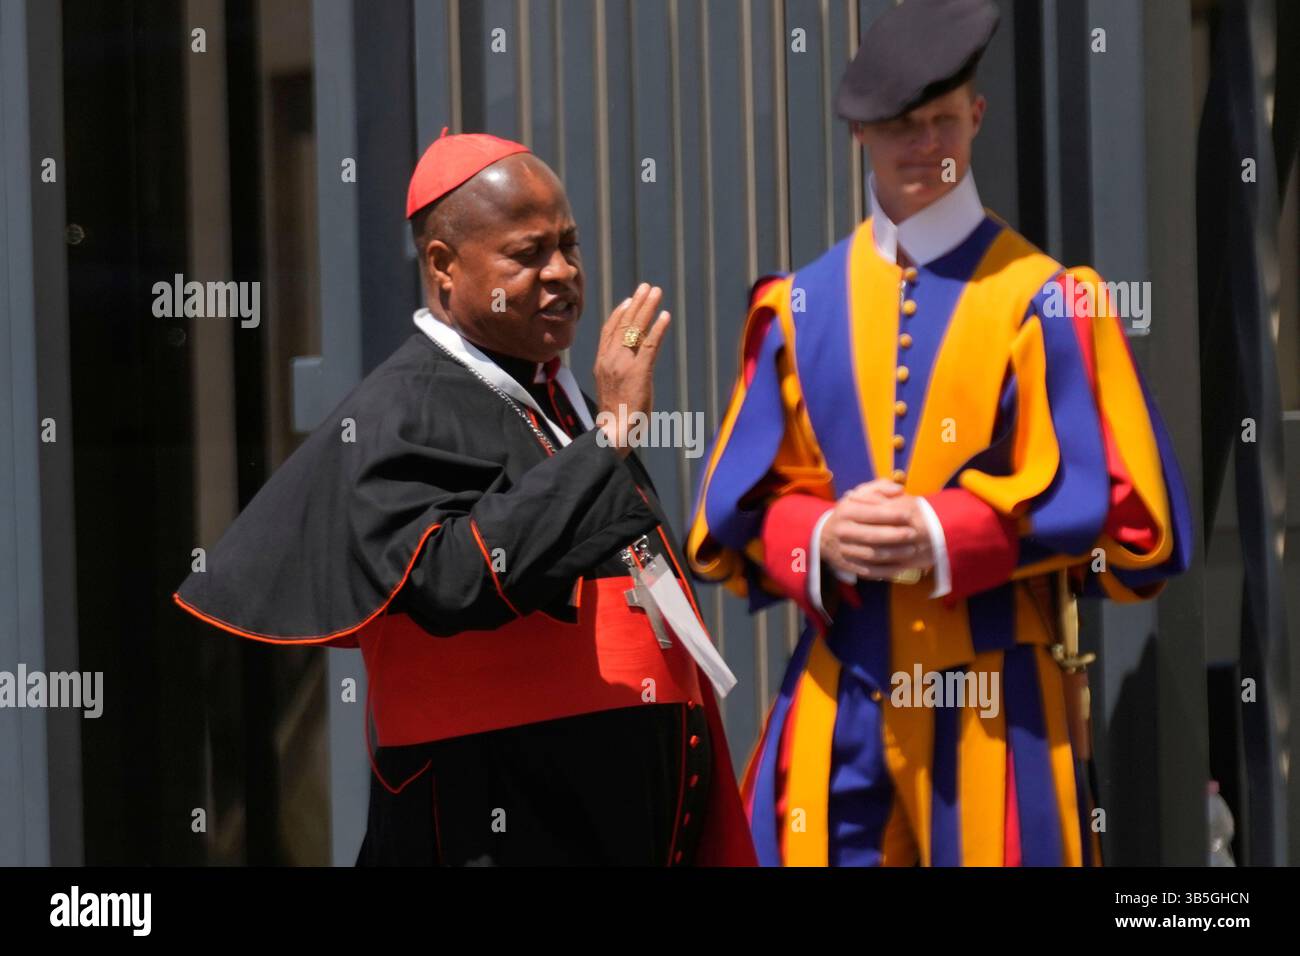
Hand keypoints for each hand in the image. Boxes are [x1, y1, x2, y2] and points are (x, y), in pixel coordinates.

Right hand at [593, 283, 670, 455]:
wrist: (612, 433)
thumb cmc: (615, 416)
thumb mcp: (611, 388)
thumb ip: (616, 372)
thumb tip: (628, 366)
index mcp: (601, 362)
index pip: (609, 330)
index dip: (619, 313)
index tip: (629, 299)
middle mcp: (609, 359)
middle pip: (623, 323)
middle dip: (637, 303)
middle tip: (647, 287)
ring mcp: (623, 364)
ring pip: (636, 329)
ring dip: (648, 308)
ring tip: (656, 293)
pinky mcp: (639, 372)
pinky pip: (650, 345)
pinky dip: (658, 329)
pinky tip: (665, 316)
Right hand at [818, 479, 934, 579]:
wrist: (825, 535)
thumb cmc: (851, 512)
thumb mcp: (860, 495)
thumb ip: (880, 488)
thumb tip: (898, 490)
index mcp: (846, 511)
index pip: (870, 513)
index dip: (890, 514)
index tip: (908, 515)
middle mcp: (843, 531)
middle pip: (872, 535)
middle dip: (895, 535)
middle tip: (913, 534)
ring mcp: (844, 550)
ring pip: (872, 555)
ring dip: (894, 554)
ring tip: (911, 549)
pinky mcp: (847, 565)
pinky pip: (868, 570)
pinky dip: (886, 570)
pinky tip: (901, 566)